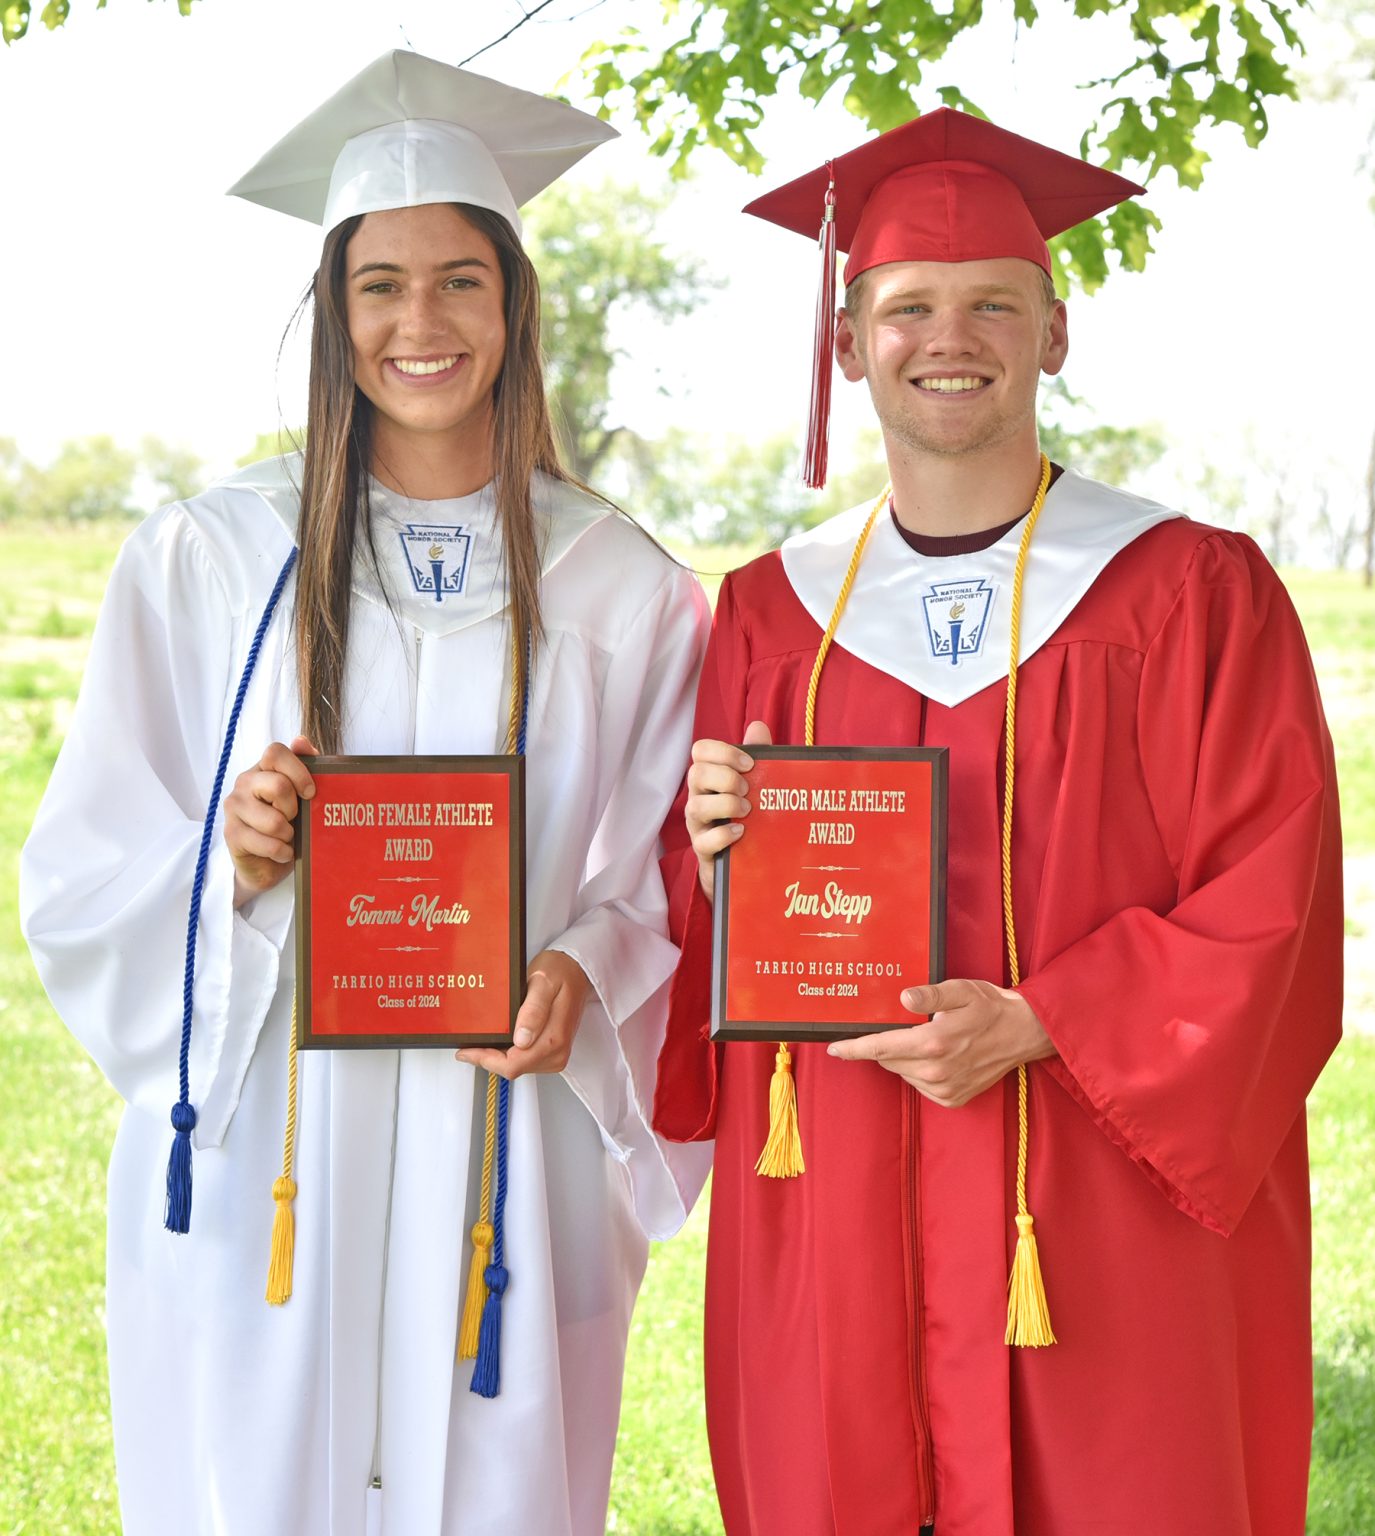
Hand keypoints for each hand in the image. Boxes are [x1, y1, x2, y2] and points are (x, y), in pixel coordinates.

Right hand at [223, 736, 316, 907]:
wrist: (266, 863)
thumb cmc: (287, 825)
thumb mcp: (301, 797)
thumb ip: (305, 768)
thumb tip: (301, 741)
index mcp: (263, 769)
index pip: (275, 752)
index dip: (298, 770)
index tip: (310, 792)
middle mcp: (244, 783)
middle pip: (278, 785)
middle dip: (294, 809)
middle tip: (293, 819)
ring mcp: (234, 807)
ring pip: (274, 820)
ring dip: (288, 835)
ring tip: (286, 837)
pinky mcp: (231, 834)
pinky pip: (268, 844)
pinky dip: (282, 852)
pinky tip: (281, 852)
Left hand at [455, 950, 590, 1080]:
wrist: (576, 971)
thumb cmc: (560, 972)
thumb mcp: (543, 982)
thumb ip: (533, 1010)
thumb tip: (522, 1039)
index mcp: (554, 1038)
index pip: (513, 1064)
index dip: (486, 1060)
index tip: (467, 1050)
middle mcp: (557, 1051)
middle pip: (513, 1069)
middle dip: (489, 1059)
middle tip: (468, 1045)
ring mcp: (556, 1054)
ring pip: (518, 1068)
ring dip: (498, 1058)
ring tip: (483, 1041)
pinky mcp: (553, 1053)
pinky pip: (525, 1062)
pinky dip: (509, 1054)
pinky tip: (501, 1041)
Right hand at [685, 719, 772, 901]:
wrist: (742, 862)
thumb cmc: (745, 815)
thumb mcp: (755, 784)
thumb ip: (757, 755)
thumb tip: (758, 726)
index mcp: (709, 777)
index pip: (701, 750)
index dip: (723, 751)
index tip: (749, 763)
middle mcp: (698, 797)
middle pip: (695, 773)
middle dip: (725, 777)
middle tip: (748, 789)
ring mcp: (697, 824)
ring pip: (696, 806)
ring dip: (726, 804)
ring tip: (748, 811)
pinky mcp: (703, 850)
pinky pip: (705, 840)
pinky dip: (724, 834)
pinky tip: (743, 831)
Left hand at [826, 978, 1056, 1107]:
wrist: (1024, 1034)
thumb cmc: (990, 1008)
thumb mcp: (960, 990)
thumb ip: (929, 995)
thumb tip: (903, 998)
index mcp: (933, 1043)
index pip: (881, 1048)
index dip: (853, 1049)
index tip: (833, 1048)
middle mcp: (936, 1071)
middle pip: (889, 1060)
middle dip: (885, 1045)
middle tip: (900, 1027)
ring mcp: (944, 1089)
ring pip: (903, 1073)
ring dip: (903, 1058)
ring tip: (927, 1038)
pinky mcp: (952, 1099)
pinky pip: (920, 1084)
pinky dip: (919, 1070)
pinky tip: (937, 1055)